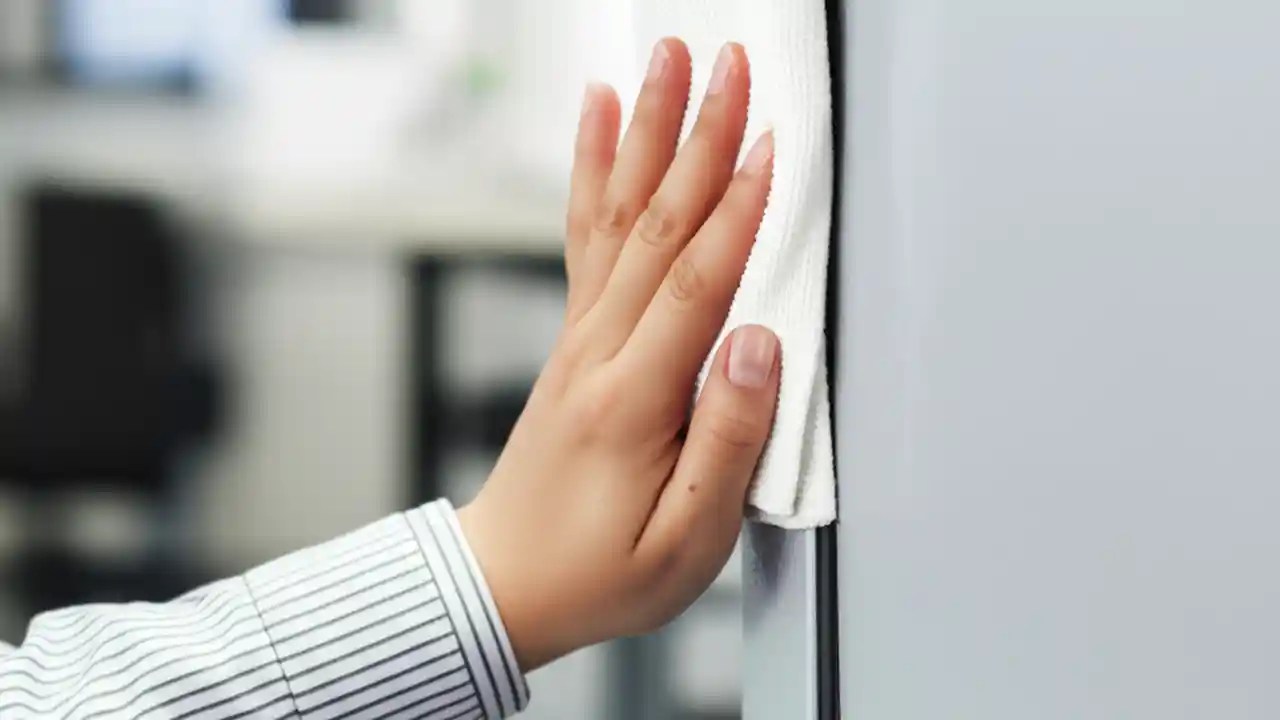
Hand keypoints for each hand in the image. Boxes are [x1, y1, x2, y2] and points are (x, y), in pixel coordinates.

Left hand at [458, 38, 777, 670]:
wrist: (504, 582)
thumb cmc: (599, 571)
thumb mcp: (685, 539)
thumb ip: (728, 440)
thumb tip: (760, 348)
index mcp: (635, 400)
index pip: (696, 284)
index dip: (737, 212)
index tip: (768, 144)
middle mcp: (599, 352)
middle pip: (657, 225)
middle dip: (697, 137)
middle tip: (727, 66)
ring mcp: (579, 337)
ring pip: (618, 213)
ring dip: (648, 132)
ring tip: (666, 63)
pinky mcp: (574, 336)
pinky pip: (583, 235)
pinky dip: (589, 168)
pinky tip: (596, 117)